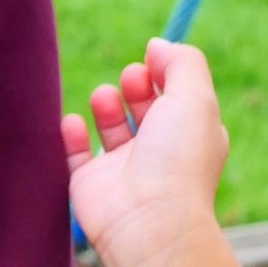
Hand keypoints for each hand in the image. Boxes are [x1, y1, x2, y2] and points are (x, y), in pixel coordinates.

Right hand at [61, 39, 229, 266]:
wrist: (149, 221)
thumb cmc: (177, 159)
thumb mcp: (195, 97)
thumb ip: (181, 62)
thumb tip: (157, 45)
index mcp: (191, 137)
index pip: (178, 98)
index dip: (164, 74)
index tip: (152, 60)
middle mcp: (160, 154)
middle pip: (145, 108)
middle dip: (137, 84)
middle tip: (132, 78)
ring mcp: (123, 170)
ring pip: (111, 127)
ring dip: (106, 102)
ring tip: (105, 98)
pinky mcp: (90, 184)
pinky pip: (76, 153)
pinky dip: (72, 133)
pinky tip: (75, 121)